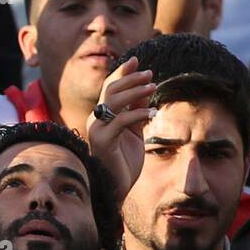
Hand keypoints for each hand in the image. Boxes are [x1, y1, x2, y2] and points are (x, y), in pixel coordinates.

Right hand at [86, 57, 153, 202]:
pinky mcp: (103, 141)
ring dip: (135, 91)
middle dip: (130, 78)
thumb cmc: (124, 163)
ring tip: (152, 85)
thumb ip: (138, 112)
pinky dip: (138, 114)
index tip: (136, 59)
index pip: (110, 87)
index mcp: (103, 116)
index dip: (122, 72)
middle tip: (149, 73)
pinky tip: (152, 113)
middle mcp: (96, 119)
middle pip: (111, 90)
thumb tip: (146, 91)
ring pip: (114, 101)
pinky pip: (121, 121)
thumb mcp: (135, 133)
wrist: (116, 190)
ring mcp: (98, 130)